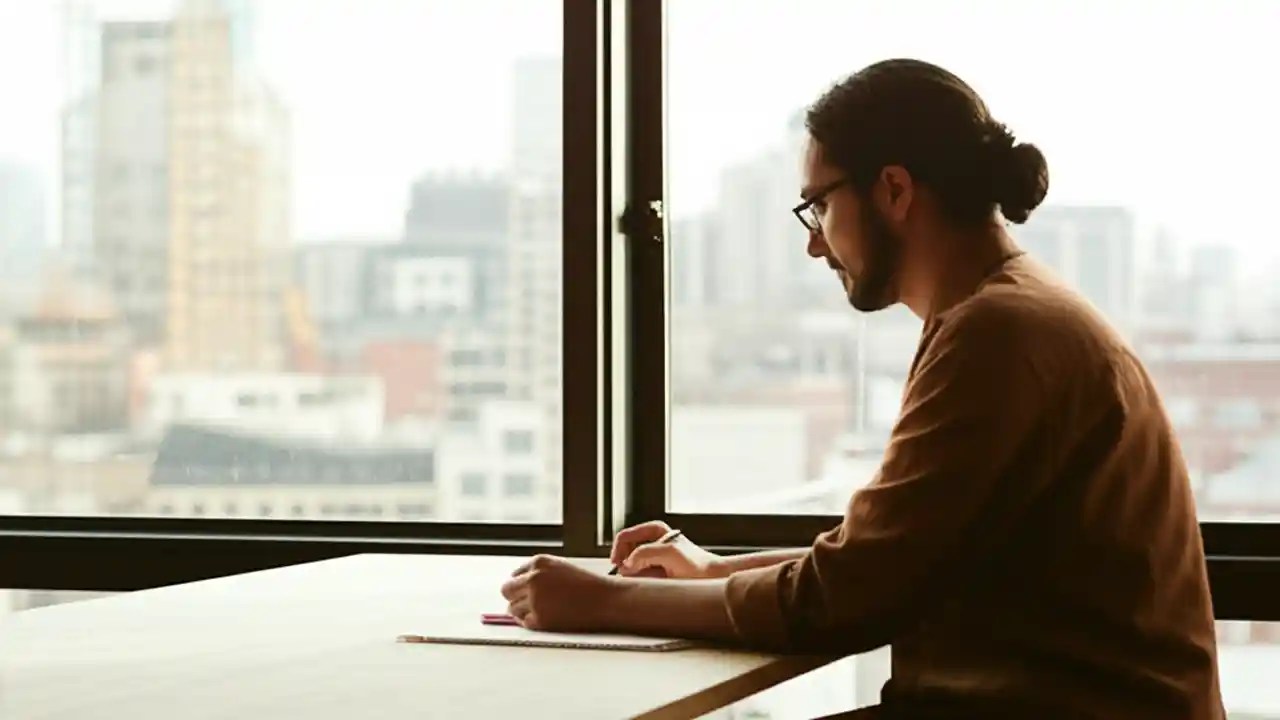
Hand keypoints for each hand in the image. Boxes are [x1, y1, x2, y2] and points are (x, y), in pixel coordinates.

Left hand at [501, 555, 619, 631]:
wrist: (607, 601)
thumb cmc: (589, 586)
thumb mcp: (561, 569)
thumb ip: (540, 574)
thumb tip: (518, 589)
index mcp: (539, 562)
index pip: (515, 574)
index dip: (522, 585)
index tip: (529, 591)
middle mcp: (533, 578)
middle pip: (507, 590)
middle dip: (515, 597)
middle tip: (527, 603)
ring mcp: (535, 599)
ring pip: (512, 608)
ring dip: (522, 611)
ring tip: (541, 611)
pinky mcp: (539, 618)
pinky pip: (524, 622)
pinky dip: (531, 622)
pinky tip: (545, 619)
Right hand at [610, 521, 724, 578]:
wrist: (712, 578)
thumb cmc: (696, 564)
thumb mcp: (669, 553)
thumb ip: (645, 552)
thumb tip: (627, 564)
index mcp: (654, 530)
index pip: (624, 537)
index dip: (619, 552)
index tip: (619, 566)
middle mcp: (652, 541)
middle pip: (625, 552)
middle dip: (625, 564)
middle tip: (630, 576)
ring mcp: (653, 557)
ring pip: (630, 566)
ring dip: (632, 574)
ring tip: (646, 579)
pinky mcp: (656, 571)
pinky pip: (639, 575)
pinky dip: (639, 580)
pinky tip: (651, 583)